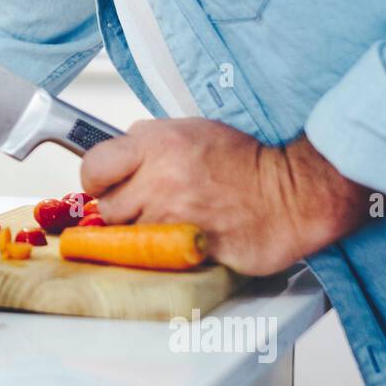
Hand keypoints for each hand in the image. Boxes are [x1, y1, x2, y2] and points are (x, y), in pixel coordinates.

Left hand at [80, 118, 370, 275]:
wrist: (292, 194)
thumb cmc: (246, 161)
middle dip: (122, 210)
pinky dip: (165, 252)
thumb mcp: (193, 129)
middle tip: (149, 206)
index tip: (108, 185)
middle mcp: (158, 180)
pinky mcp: (187, 249)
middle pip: (106, 209)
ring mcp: (172, 217)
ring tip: (174, 221)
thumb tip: (119, 151)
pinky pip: (155, 256)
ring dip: (144, 234)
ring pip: (128, 238)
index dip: (97, 180)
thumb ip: (149, 140)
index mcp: (155, 144)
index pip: (93, 167)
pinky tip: (185, 239)